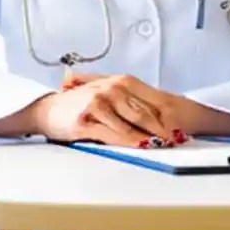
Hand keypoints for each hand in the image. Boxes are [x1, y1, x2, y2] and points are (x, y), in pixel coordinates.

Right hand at [35, 73, 189, 147]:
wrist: (48, 110)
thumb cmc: (79, 106)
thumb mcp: (107, 97)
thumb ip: (129, 105)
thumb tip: (157, 122)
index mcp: (120, 82)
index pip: (150, 101)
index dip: (167, 117)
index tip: (181, 130)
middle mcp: (111, 89)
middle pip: (144, 113)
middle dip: (162, 130)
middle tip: (176, 142)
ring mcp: (99, 103)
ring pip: (131, 124)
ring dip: (148, 138)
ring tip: (160, 147)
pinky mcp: (87, 120)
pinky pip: (113, 134)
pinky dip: (128, 142)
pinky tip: (138, 147)